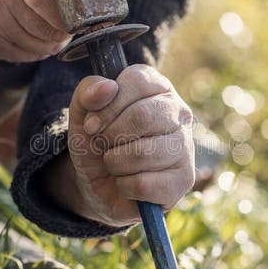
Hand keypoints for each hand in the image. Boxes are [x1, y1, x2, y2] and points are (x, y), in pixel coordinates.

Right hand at [0, 0, 70, 61]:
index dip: (64, 15)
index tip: (77, 19)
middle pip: (44, 30)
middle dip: (64, 33)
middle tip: (70, 25)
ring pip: (37, 47)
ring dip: (51, 43)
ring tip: (54, 28)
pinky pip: (22, 55)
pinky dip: (35, 50)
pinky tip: (36, 35)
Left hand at [65, 65, 194, 226]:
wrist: (98, 185)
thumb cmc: (96, 142)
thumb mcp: (82, 112)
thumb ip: (88, 91)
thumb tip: (108, 88)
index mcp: (157, 87)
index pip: (137, 82)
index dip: (107, 106)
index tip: (90, 125)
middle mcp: (179, 113)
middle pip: (143, 116)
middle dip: (110, 136)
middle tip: (103, 145)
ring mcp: (185, 146)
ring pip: (143, 153)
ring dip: (115, 163)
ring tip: (115, 164)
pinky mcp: (184, 179)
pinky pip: (145, 184)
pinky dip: (124, 186)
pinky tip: (128, 183)